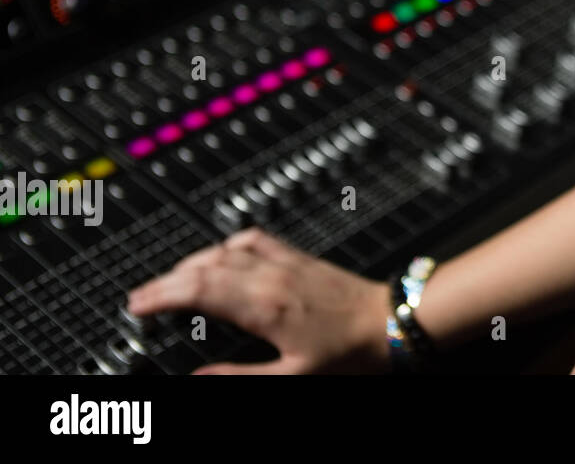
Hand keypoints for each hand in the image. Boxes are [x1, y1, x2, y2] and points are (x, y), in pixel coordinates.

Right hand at [127, 227, 391, 373]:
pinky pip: (256, 240)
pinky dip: (228, 244)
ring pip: (226, 250)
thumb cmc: (350, 354)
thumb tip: (197, 378)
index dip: (161, 296)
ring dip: (192, 261)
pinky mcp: (300, 258)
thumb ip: (239, 376)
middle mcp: (271, 277)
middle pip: (204, 267)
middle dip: (166, 281)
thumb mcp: (292, 377)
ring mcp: (286, 263)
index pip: (198, 291)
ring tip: (170, 279)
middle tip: (141, 297)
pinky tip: (221, 253)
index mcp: (264, 307)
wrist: (392, 322)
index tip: (137, 305)